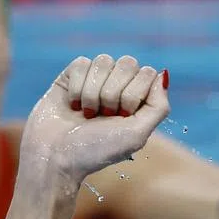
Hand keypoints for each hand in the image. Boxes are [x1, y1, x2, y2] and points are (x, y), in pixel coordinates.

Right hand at [20, 54, 168, 183]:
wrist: (55, 158)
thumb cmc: (97, 151)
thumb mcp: (137, 135)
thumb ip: (158, 106)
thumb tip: (162, 73)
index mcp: (137, 100)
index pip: (147, 73)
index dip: (134, 94)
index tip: (122, 117)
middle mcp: (117, 87)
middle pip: (128, 62)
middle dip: (114, 93)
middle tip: (103, 116)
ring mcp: (94, 80)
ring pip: (104, 60)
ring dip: (94, 92)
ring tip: (86, 114)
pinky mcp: (70, 77)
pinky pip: (82, 63)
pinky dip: (77, 87)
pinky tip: (72, 106)